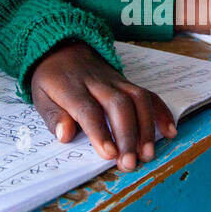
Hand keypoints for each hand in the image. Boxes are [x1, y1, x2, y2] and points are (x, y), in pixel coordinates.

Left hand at [28, 41, 176, 170]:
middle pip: (119, 105)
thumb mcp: (40, 96)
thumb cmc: (52, 80)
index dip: (100, 132)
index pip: (88, 109)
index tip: (109, 154)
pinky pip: (149, 95)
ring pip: (138, 99)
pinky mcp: (128, 83)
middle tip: (129, 163)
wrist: (64, 48)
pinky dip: (162, 112)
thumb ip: (52, 116)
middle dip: (127, 135)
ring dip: (146, 128)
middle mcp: (97, 82)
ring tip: (148, 154)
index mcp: (71, 87)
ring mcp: (116, 81)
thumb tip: (65, 135)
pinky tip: (170, 132)